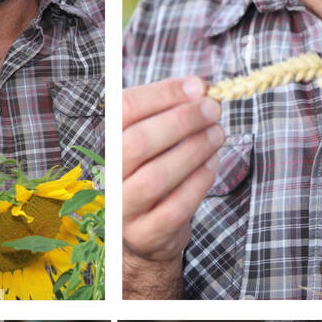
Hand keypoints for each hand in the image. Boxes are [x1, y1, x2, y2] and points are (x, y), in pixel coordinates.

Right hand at [123, 76, 223, 294]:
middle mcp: (107, 177)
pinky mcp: (145, 234)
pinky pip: (175, 207)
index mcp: (105, 144)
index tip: (198, 87)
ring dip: (193, 150)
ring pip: (156, 177)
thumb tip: (200, 89)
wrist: (145, 231)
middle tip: (212, 110)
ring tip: (217, 134)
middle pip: (137, 143)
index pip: (123, 110)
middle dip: (182, 121)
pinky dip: (199, 182)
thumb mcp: (153, 139)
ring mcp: (122, 209)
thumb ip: (169, 111)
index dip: (163, 93)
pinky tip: (213, 163)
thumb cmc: (152, 172)